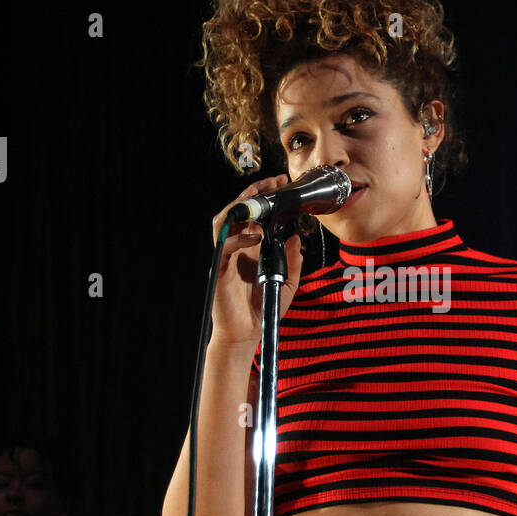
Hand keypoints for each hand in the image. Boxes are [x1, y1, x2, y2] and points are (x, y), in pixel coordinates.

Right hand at [209, 174, 303, 343]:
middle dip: (254, 192)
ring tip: (259, 198)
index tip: (281, 183)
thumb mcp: (287, 282)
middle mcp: (237, 246)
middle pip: (238, 209)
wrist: (247, 334)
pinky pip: (224, 246)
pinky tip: (256, 236)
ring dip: (241, 206)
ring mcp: (226, 256)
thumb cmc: (264, 308)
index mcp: (251, 246)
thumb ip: (292, 261)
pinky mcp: (220, 269)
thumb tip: (297, 238)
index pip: (254, 213)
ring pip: (225, 220)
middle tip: (272, 181)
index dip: (265, 196)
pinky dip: (239, 237)